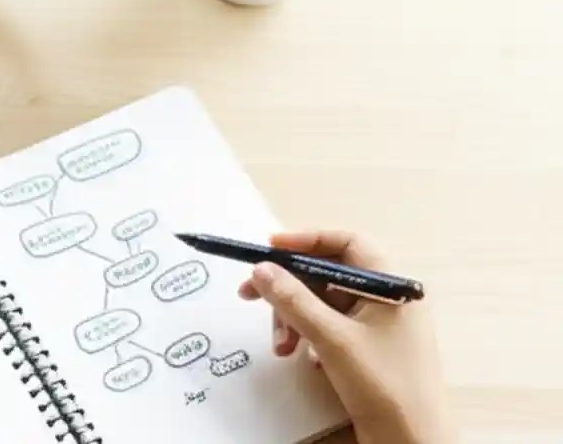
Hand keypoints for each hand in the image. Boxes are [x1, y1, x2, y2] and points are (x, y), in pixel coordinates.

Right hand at [238, 231, 458, 443]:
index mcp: (390, 285)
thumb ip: (294, 300)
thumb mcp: (332, 339)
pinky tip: (300, 357)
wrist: (412, 442)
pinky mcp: (368, 348)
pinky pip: (329, 326)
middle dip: (289, 287)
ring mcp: (378, 324)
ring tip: (281, 345)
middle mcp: (386, 298)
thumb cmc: (384, 385)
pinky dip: (307, 335)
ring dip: (294, 318)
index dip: (306, 240)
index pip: (346, 242)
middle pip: (327, 273)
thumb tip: (261, 269)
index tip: (269, 248)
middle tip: (251, 294)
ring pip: (323, 302)